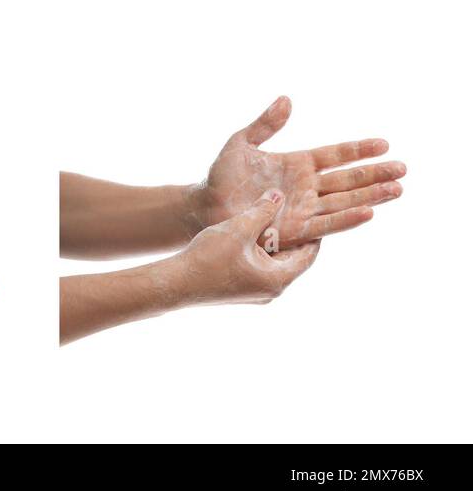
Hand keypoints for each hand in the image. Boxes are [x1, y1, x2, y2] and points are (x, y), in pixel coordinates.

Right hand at [175, 192, 319, 304]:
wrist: (177, 284)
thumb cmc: (209, 258)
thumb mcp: (238, 228)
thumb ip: (261, 210)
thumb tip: (279, 194)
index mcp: (278, 279)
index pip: (308, 255)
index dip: (313, 233)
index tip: (313, 213)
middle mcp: (272, 292)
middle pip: (292, 260)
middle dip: (292, 237)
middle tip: (294, 213)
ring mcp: (256, 295)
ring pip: (274, 265)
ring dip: (273, 245)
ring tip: (271, 222)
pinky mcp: (242, 293)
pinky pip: (259, 270)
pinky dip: (259, 254)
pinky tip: (248, 237)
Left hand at [199, 97, 403, 246]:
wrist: (206, 205)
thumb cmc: (222, 175)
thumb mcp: (241, 143)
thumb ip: (265, 124)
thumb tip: (286, 100)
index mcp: (297, 164)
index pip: (335, 155)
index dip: (358, 150)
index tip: (383, 143)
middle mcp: (307, 187)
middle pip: (348, 179)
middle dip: (375, 174)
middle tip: (402, 168)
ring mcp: (304, 209)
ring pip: (344, 201)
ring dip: (371, 196)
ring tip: (397, 189)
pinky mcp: (296, 229)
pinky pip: (327, 224)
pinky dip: (347, 218)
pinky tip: (368, 212)